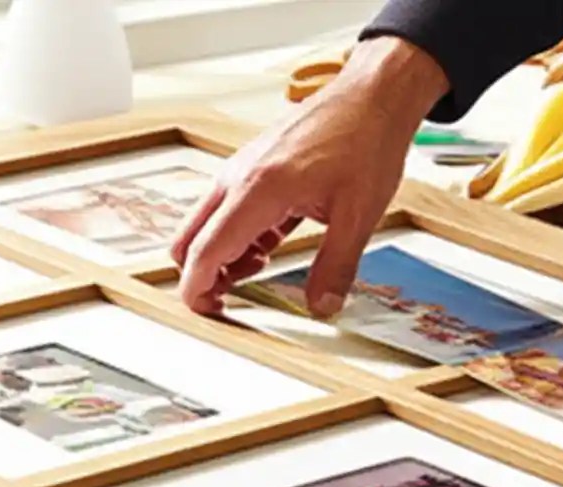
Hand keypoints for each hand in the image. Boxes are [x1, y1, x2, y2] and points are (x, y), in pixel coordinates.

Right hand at [173, 37, 448, 315]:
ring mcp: (241, 169)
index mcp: (258, 189)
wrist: (371, 96)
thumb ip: (336, 267)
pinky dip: (234, 235)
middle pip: (191, 240)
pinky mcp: (251, 167)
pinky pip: (225, 209)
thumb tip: (322, 305)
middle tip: (228, 301)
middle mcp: (239, 177)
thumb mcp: (359, 216)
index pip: (206, 251)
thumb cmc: (365, 139)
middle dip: (202, 275)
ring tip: (257, 271)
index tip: (205, 312)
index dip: (198, 289)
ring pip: (205, 225)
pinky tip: (266, 245)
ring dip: (221, 256)